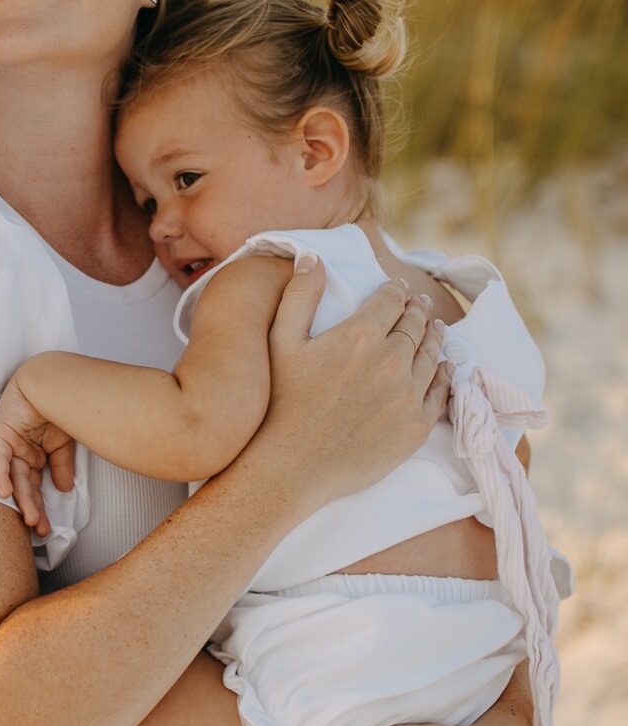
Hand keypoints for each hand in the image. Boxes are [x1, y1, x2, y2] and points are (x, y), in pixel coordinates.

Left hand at [0, 371, 76, 537]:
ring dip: (23, 499)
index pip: (35, 486)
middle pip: (25, 486)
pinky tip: (6, 493)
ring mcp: (10, 444)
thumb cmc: (59, 406)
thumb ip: (62, 466)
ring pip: (15, 477)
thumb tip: (64, 489)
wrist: (54, 381)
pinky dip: (2, 475)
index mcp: (34, 455)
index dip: (41, 506)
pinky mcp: (2, 434)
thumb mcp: (65, 444)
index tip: (47, 526)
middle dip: (33, 509)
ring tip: (32, 519)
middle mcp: (21, 453)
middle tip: (40, 530)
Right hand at [255, 258, 449, 516]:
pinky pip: (440, 391)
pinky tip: (443, 368)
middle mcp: (392, 360)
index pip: (391, 300)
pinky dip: (444, 374)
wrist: (293, 467)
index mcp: (360, 335)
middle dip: (418, 311)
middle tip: (419, 306)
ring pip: (433, 354)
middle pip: (416, 324)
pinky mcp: (417, 425)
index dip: (395, 291)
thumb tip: (313, 258)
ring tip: (433, 329)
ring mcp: (408, 394)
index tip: (397, 289)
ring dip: (434, 337)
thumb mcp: (281, 342)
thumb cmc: (281, 402)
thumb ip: (299, 296)